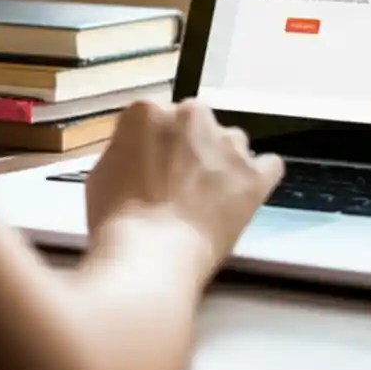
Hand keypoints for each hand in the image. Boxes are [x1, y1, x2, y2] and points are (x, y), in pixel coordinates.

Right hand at [86, 99, 283, 278]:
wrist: (150, 257)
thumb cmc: (116, 222)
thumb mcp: (101, 173)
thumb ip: (127, 150)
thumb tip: (140, 152)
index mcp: (147, 112)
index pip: (157, 118)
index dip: (155, 146)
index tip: (153, 167)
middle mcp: (191, 116)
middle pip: (197, 124)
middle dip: (191, 147)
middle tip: (179, 184)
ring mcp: (228, 143)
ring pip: (232, 144)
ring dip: (223, 164)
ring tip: (208, 200)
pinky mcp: (255, 173)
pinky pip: (269, 166)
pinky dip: (258, 179)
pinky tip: (244, 197)